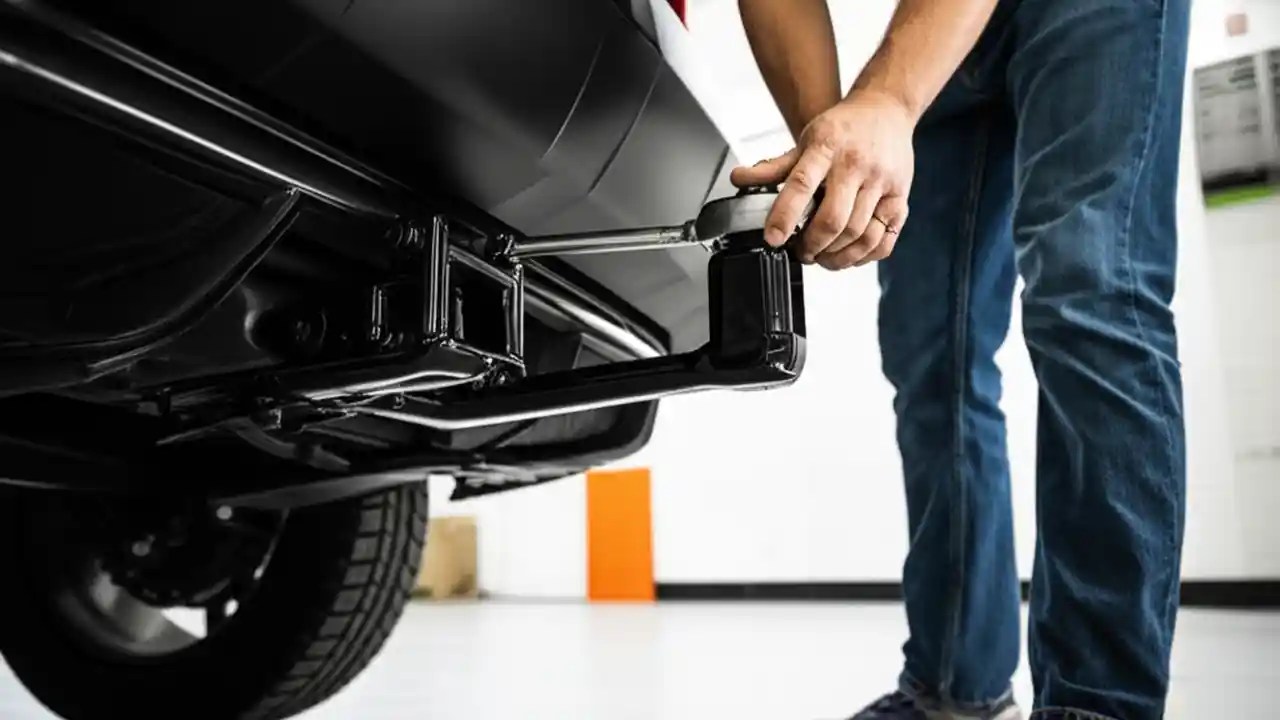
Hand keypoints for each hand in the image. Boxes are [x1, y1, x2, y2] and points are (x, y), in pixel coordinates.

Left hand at [730, 89, 915, 269]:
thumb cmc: (843, 129)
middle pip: (834, 219)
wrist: (886, 109)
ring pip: (859, 234)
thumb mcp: (805, 141)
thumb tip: (739, 179)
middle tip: (801, 252)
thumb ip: (773, 167)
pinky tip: (848, 256)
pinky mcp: (900, 196)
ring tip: (821, 257)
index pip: (802, 184)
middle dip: (812, 245)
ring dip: (836, 256)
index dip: (785, 216)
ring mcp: (881, 182)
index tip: (773, 238)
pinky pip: (885, 239)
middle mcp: (856, 165)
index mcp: (826, 148)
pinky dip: (864, 256)